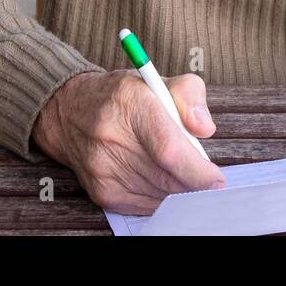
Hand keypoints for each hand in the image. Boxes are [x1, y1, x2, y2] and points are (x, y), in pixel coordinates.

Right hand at [32, 69, 225, 213]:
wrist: (68, 112)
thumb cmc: (122, 97)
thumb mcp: (158, 80)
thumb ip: (190, 96)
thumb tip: (205, 129)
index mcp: (131, 103)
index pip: (169, 150)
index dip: (197, 171)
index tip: (217, 178)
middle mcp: (111, 137)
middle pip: (168, 177)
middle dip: (194, 181)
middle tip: (205, 175)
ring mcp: (103, 169)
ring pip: (160, 195)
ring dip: (178, 189)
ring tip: (179, 171)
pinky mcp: (101, 192)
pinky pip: (146, 206)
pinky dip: (161, 197)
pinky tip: (160, 180)